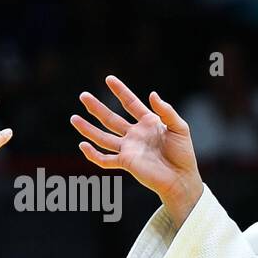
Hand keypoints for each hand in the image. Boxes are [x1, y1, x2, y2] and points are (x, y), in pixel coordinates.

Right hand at [71, 75, 203, 226]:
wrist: (181, 178)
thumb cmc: (183, 153)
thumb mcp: (180, 127)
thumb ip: (167, 111)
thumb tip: (152, 94)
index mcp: (148, 122)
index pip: (130, 103)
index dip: (120, 91)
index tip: (109, 79)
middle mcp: (134, 134)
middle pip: (110, 118)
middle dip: (96, 107)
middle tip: (83, 96)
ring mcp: (128, 149)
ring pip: (103, 137)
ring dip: (88, 129)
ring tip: (74, 118)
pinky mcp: (126, 163)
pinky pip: (105, 159)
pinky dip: (93, 154)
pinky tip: (82, 146)